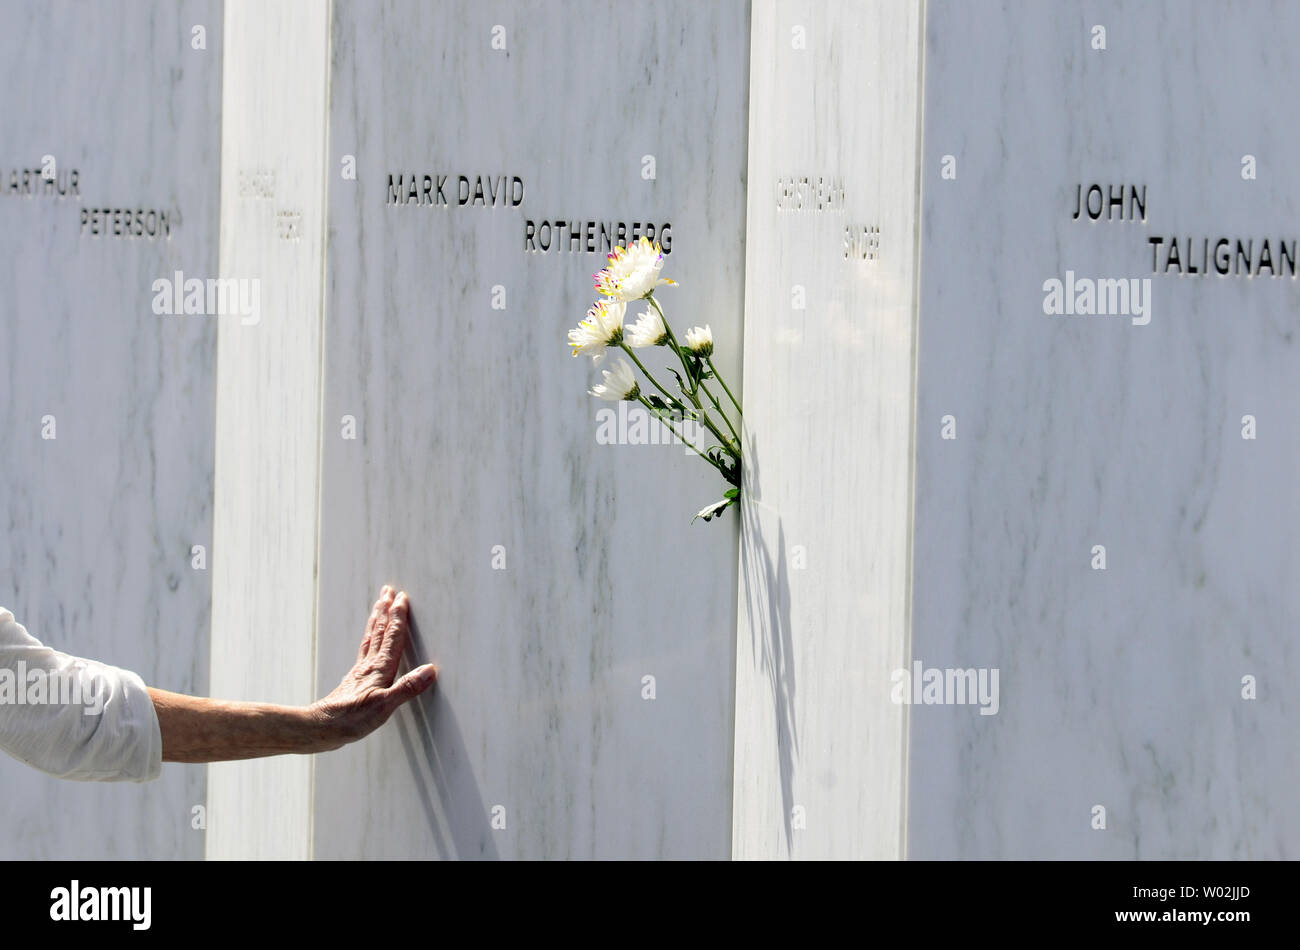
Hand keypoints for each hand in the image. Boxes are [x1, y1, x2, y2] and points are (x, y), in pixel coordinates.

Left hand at [310, 586, 437, 748]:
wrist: (322, 728)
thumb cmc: (352, 720)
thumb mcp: (385, 706)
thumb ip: (407, 688)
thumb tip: (429, 670)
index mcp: (379, 669)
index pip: (392, 637)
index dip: (398, 617)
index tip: (402, 598)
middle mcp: (369, 666)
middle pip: (379, 632)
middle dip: (385, 610)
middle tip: (388, 591)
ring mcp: (359, 672)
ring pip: (370, 639)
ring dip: (376, 620)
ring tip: (379, 605)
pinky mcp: (353, 681)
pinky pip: (364, 651)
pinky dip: (368, 639)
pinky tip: (368, 642)